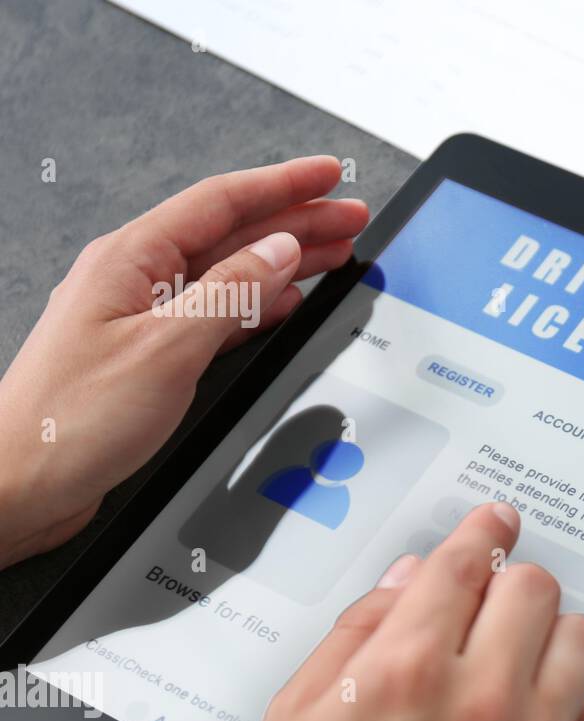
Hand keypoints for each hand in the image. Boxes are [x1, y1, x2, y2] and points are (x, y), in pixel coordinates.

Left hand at [0, 156, 367, 567]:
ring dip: (286, 261)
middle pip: (234, 234)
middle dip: (298, 220)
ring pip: (232, 273)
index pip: (223, 202)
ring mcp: (145, 318)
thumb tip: (280, 251)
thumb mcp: (167, 348)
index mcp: (131, 260)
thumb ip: (230, 294)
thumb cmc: (68, 420)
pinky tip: (288, 304)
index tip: (330, 175)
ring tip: (335, 252)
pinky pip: (221, 314)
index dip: (284, 184)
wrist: (23, 483)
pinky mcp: (154, 356)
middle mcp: (137, 280)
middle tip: (351, 216)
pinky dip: (262, 305)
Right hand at [240, 503, 583, 720]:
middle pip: (533, 588)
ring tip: (522, 663)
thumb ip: (355, 631)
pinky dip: (580, 714)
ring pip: (582, 641)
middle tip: (494, 605)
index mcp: (405, 671)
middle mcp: (477, 703)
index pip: (466, 562)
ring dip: (551, 640)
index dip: (483, 530)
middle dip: (509, 585)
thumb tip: (409, 580)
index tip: (495, 522)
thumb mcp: (297, 715)